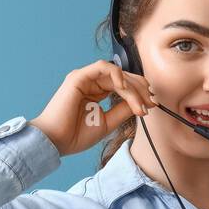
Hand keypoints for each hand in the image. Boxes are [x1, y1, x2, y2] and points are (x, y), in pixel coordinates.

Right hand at [29, 59, 159, 156]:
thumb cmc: (76, 135)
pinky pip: (103, 67)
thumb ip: (123, 110)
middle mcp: (91, 83)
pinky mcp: (79, 77)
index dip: (140, 93)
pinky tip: (124, 88)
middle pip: (123, 78)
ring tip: (139, 103)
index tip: (152, 105)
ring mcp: (85, 78)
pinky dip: (117, 74)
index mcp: (97, 93)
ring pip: (117, 74)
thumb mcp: (108, 122)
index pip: (123, 86)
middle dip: (140, 90)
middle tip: (151, 103)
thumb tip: (141, 103)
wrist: (57, 142)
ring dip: (132, 87)